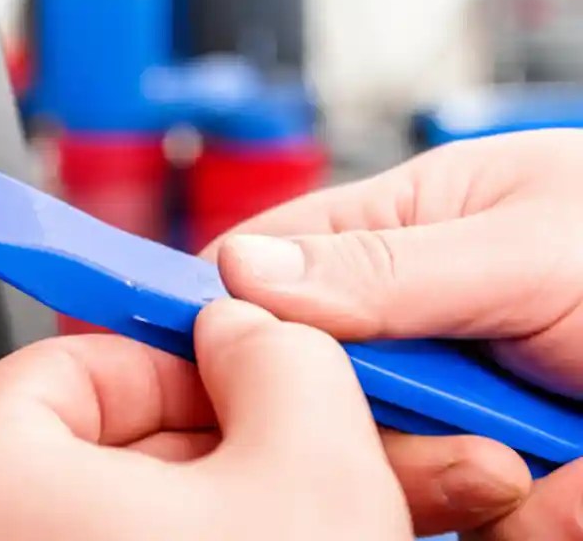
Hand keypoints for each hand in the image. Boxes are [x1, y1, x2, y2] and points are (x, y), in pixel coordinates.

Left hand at [0, 299, 412, 539]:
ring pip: (125, 516)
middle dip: (231, 444)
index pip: (77, 356)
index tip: (255, 379)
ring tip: (313, 521)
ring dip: (231, 505)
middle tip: (314, 462)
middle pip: (108, 444)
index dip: (191, 360)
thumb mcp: (305, 472)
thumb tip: (254, 327)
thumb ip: (281, 358)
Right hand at [205, 129, 582, 538]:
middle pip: (302, 383)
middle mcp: (402, 328)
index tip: (207, 355)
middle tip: (441, 420)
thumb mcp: (531, 245)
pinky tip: (539, 479)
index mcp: (394, 234)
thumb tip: (245, 270)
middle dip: (350, 413)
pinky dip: (490, 508)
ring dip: (429, 468)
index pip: (263, 267)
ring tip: (524, 453)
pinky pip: (439, 511)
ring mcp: (441, 408)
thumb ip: (387, 265)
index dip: (222, 312)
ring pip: (363, 459)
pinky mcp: (485, 483)